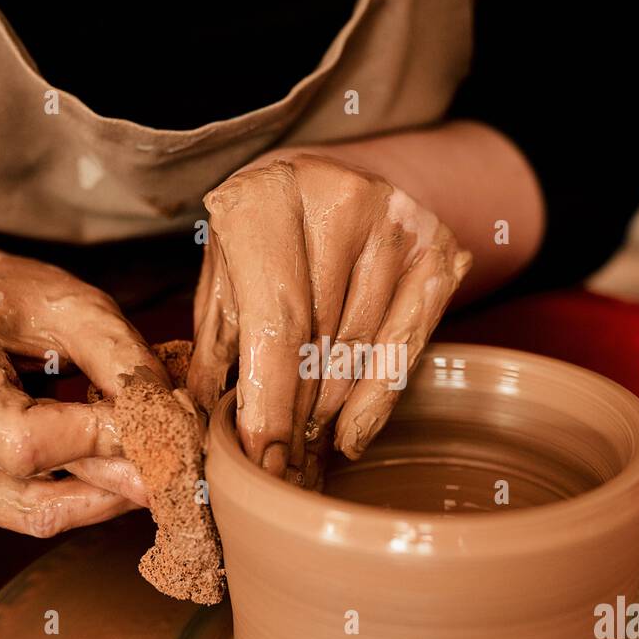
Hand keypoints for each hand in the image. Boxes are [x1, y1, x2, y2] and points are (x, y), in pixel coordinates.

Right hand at [0, 255, 168, 535]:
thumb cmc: (9, 298)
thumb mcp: (71, 305)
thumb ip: (119, 360)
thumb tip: (171, 419)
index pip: (24, 439)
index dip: (100, 439)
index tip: (160, 421)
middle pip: (31, 487)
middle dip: (118, 475)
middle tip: (183, 464)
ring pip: (34, 514)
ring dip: (108, 499)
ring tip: (160, 474)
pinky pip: (26, 513)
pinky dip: (84, 500)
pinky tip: (123, 478)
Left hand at [188, 153, 471, 484]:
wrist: (332, 175)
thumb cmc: (265, 230)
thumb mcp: (225, 271)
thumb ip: (215, 343)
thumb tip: (199, 421)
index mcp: (267, 198)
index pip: (274, 325)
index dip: (268, 401)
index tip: (260, 457)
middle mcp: (339, 199)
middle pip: (318, 343)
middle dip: (295, 416)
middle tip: (279, 463)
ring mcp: (397, 223)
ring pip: (359, 350)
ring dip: (329, 411)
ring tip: (305, 444)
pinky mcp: (439, 249)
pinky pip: (406, 347)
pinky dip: (375, 401)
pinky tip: (350, 433)